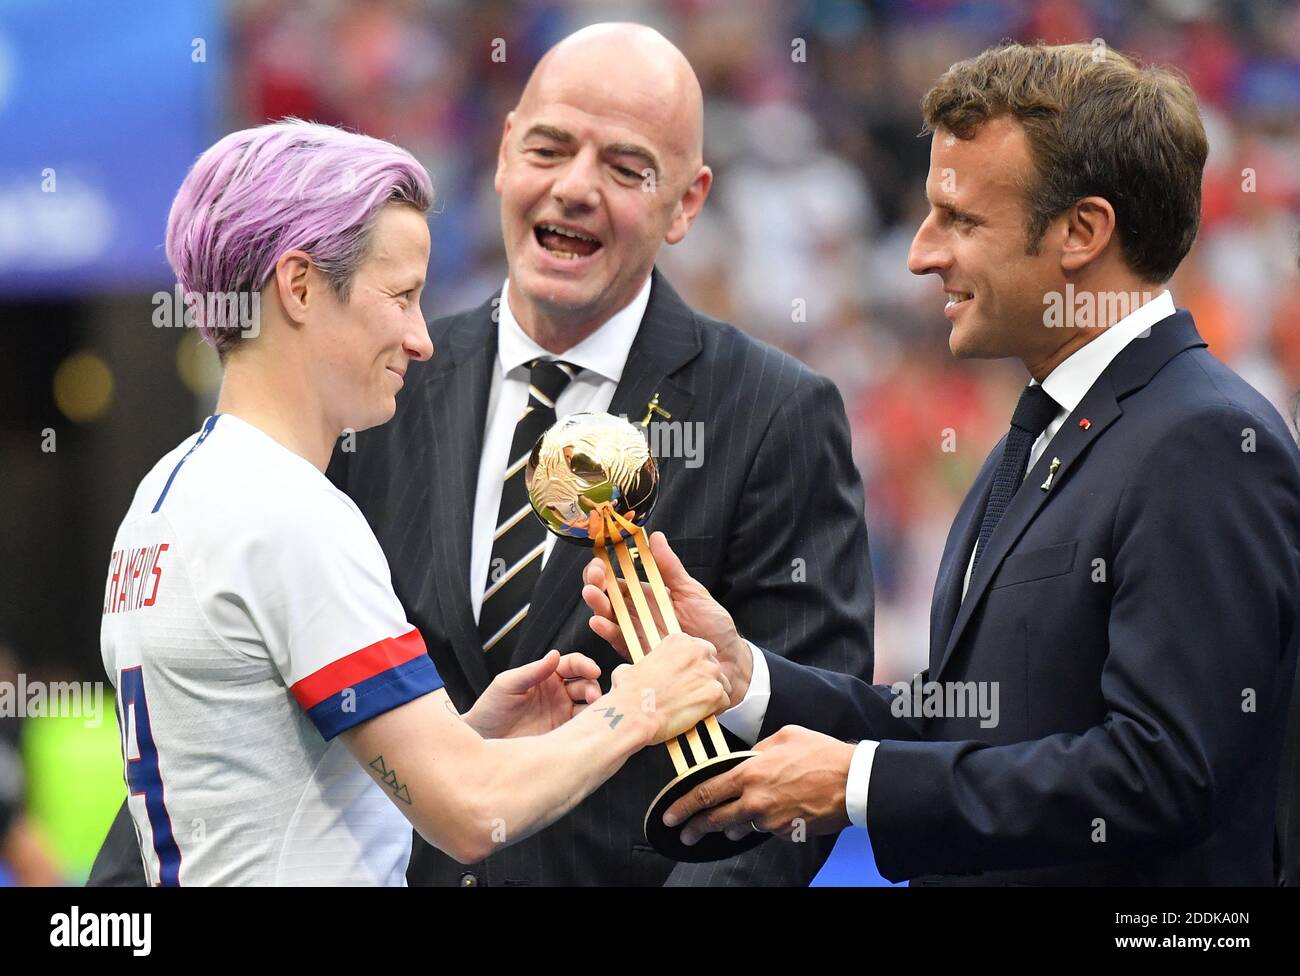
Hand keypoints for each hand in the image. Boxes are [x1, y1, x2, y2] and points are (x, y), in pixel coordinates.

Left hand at [463, 649, 601, 738]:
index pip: (573, 665)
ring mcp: (562, 715)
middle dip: (593, 687)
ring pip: (589, 707)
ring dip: (596, 707)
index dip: (585, 665)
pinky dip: (591, 726)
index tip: (593, 670)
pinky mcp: (563, 736)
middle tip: (593, 696)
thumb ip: (532, 671)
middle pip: (586, 684)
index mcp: (547, 676)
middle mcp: (559, 694)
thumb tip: (555, 654)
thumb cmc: (490, 709)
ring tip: (596, 713)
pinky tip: (592, 728)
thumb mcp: (507, 684)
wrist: (481, 741)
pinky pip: (583, 729)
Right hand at [581, 531, 752, 706]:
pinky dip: (607, 632)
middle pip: (607, 599)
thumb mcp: (691, 590)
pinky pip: (620, 643)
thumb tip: (655, 537)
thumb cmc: (712, 625)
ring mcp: (637, 635)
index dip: (603, 570)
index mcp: (646, 597)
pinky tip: (599, 621)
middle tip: (594, 575)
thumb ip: (670, 568)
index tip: (599, 560)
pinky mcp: (640, 655)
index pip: (617, 581)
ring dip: (597, 606)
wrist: (728, 659)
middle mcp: (637, 616)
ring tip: (591, 593)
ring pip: (609, 619)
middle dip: (595, 585)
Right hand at [609, 633, 729, 744]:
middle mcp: (697, 651)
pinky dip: (714, 710)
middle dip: (704, 679)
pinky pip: (725, 702)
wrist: (633, 714)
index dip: (692, 666)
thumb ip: (645, 663)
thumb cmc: (630, 693)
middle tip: (690, 693)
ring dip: (710, 694)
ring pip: (722, 683)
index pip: (698, 650)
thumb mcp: (632, 666)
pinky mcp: (715, 694)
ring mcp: (709, 672)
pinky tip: (698, 715)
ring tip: (693, 706)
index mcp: (679, 640)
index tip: (684, 677)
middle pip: (712, 664)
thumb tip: (635, 670)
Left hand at [662, 726, 854, 843]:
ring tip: (725, 826)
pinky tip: (773, 813)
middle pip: (716, 818)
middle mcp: (756, 800)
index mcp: (750, 773)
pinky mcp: (786, 832)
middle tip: (685, 833)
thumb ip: (758, 749)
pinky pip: (767, 828)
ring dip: (731, 826)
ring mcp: (771, 820)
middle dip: (696, 827)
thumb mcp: (784, 736)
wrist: (853, 781)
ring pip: (741, 827)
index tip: (671, 815)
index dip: (684, 806)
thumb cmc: (821, 753)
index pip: (707, 792)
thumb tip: (747, 758)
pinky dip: (764, 823)